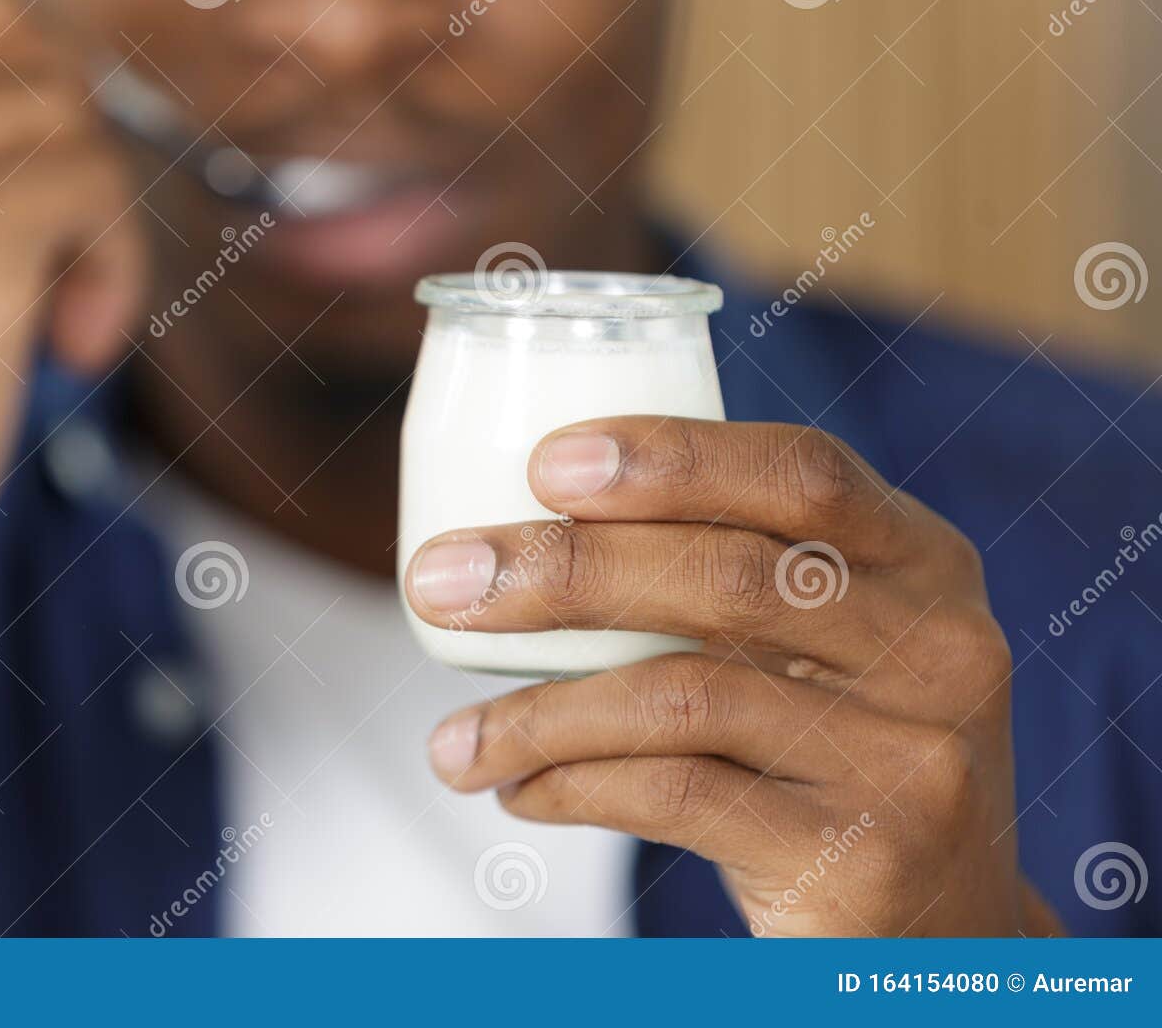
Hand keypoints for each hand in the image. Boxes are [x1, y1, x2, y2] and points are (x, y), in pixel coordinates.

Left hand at [406, 417, 1060, 935]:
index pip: (803, 475)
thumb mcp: (833, 642)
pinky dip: (570, 784)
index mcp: (926, 563)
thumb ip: (735, 575)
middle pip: (725, 578)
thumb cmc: (840, 751)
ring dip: (537, 712)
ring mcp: (908, 760)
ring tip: (453, 740)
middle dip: (560, 569)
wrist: (943, 929)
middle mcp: (938, 650)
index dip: (672, 457)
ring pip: (681, 696)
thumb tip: (521, 528)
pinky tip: (516, 787)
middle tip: (442, 580)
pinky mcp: (858, 858)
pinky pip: (675, 796)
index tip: (545, 462)